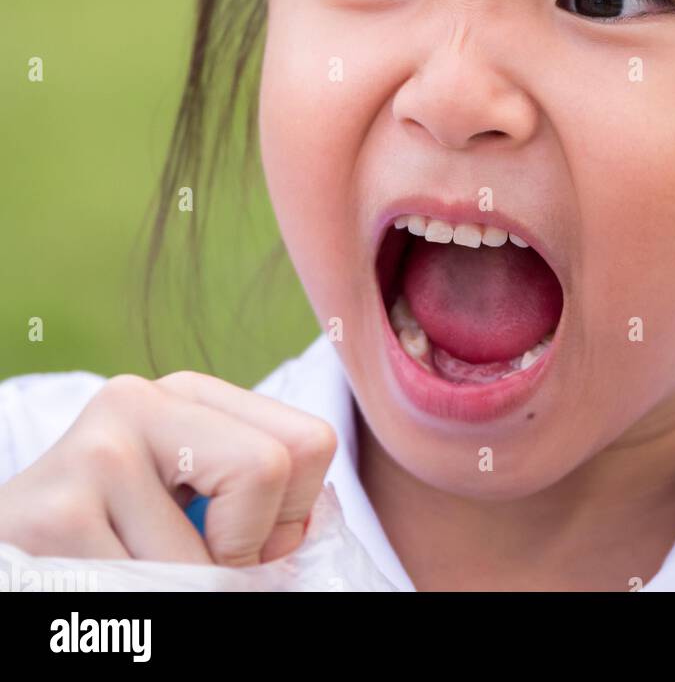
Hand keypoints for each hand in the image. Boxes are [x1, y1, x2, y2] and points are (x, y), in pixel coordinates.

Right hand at [0, 370, 336, 565]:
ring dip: (183, 596)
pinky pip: (151, 593)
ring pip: (208, 557)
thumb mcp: (185, 502)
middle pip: (269, 468)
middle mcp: (139, 399)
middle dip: (247, 549)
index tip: (238, 543)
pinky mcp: (55, 514)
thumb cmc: (108, 543)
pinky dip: (138, 616)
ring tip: (127, 574)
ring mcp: (94, 452)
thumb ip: (252, 498)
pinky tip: (93, 587)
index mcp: (187, 394)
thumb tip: (306, 533)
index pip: (309, 443)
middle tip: (192, 568)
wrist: (9, 564)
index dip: (291, 517)